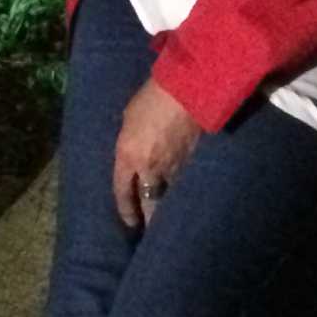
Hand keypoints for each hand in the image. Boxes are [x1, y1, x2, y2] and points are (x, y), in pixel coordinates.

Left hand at [112, 77, 202, 228]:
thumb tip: (133, 154)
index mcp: (127, 156)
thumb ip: (128, 141)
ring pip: (169, 195)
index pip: (122, 192)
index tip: (129, 222)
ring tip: (168, 214)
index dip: (125, 210)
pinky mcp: (193, 162)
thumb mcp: (130, 118)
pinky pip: (184, 182)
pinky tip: (185, 192)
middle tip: (148, 227)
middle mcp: (149, 168)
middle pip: (148, 203)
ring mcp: (174, 167)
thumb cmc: (153, 97)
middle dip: (148, 218)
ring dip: (167, 204)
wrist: (188, 89)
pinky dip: (183, 188)